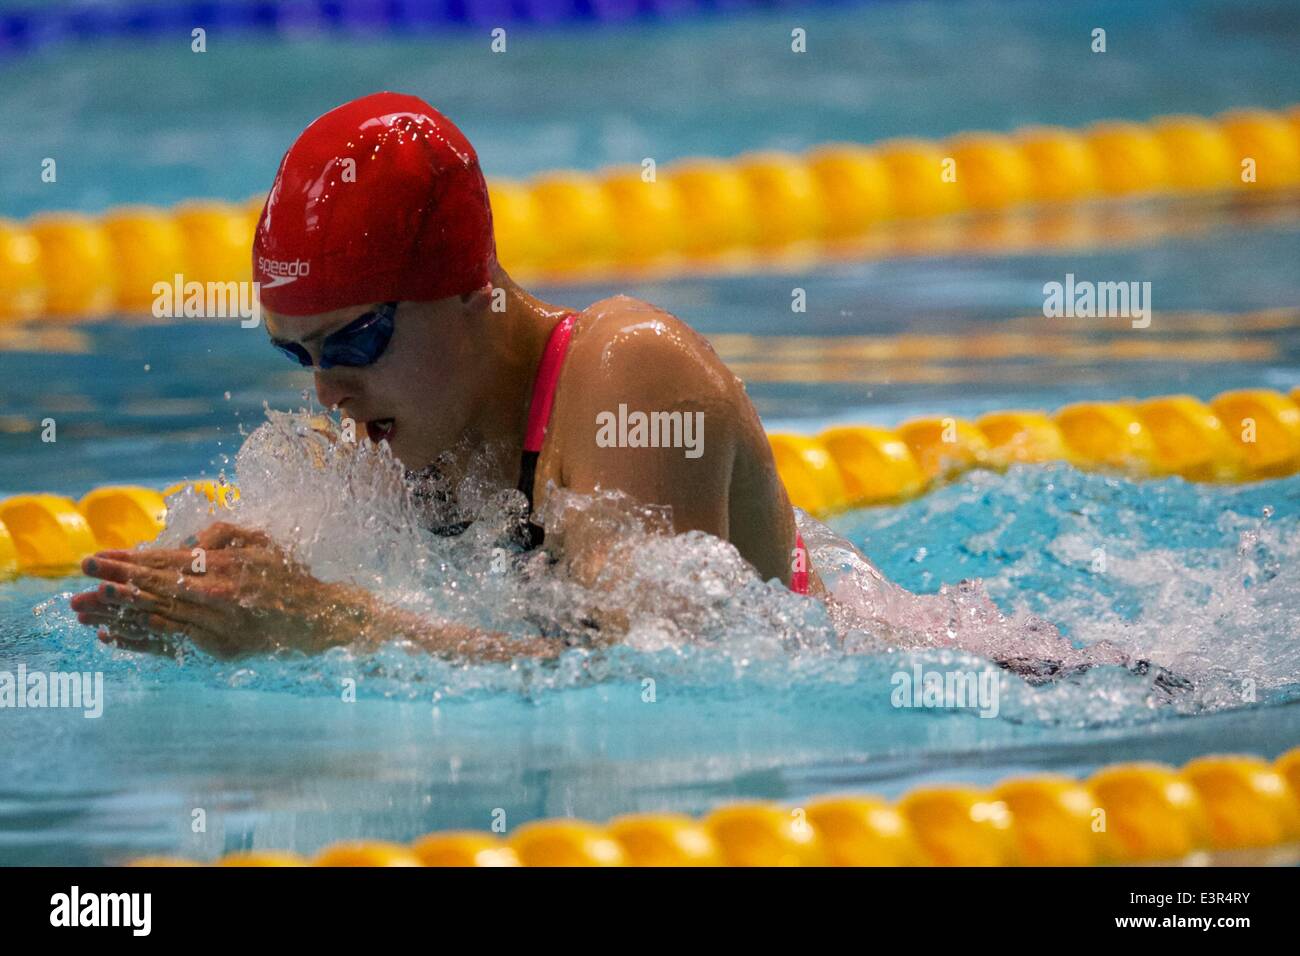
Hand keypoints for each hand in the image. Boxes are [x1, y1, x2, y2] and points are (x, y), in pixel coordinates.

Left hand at [70, 522, 356, 657]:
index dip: (124, 561)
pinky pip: (171, 643)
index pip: (162, 562)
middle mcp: (216, 597)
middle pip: (151, 591)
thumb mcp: (263, 541)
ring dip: (116, 615)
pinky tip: (114, 637)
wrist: (323, 619)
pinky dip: (140, 640)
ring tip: (84, 612)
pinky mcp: (218, 650)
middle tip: (77, 584)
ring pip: (156, 619)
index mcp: (224, 566)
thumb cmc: (291, 576)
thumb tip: (187, 541)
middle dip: (110, 586)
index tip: (92, 559)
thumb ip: (224, 533)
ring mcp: (216, 626)